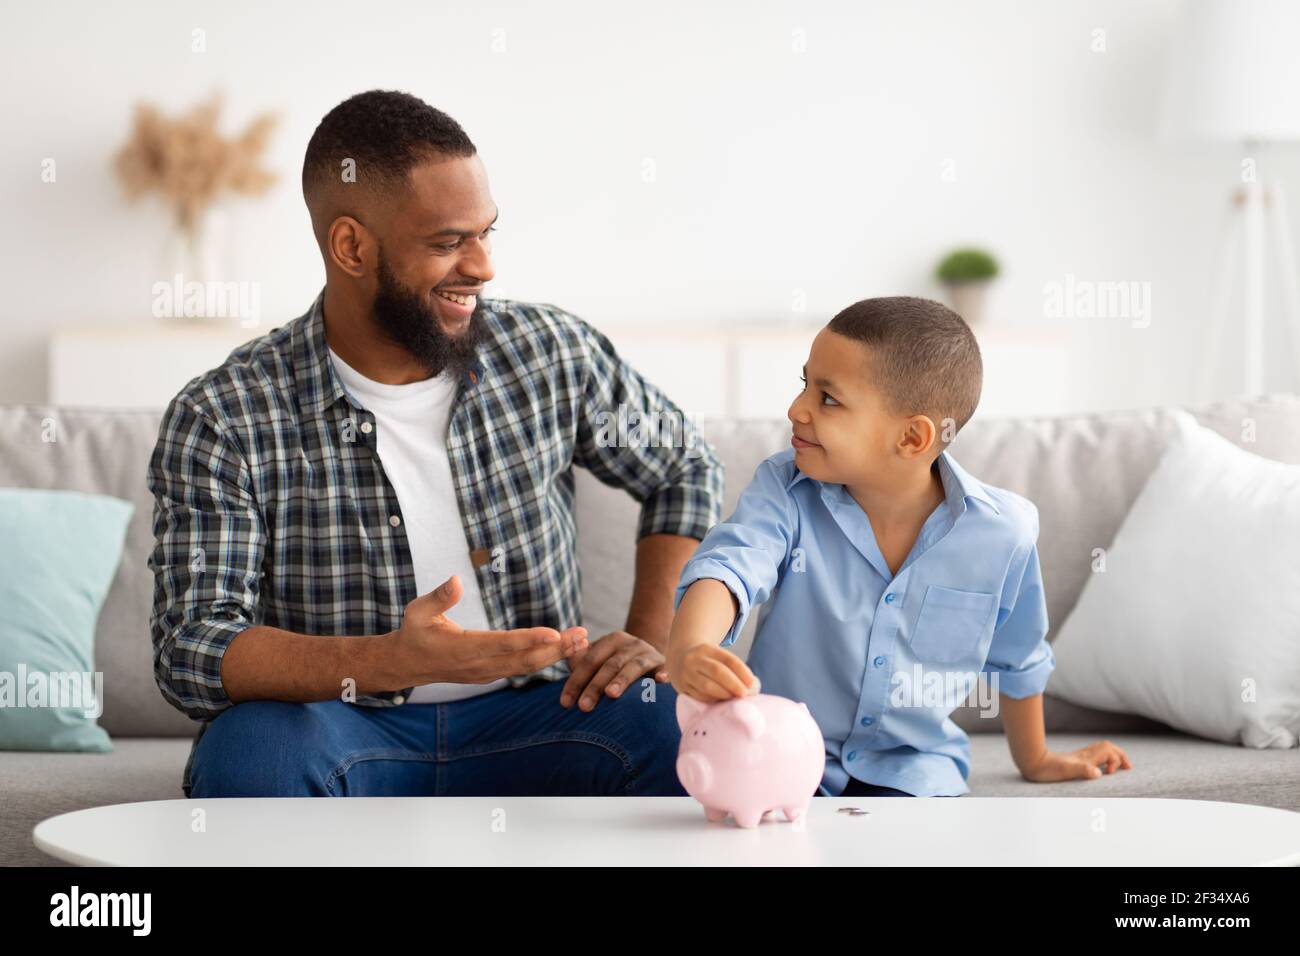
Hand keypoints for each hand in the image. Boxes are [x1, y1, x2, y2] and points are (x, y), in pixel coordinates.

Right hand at [387, 576, 587, 684]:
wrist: (407, 664)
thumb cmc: (414, 632)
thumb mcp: (418, 611)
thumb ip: (439, 597)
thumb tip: (456, 580)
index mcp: (463, 649)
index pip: (503, 644)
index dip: (531, 639)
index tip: (556, 634)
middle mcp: (479, 665)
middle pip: (524, 660)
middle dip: (556, 649)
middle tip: (583, 636)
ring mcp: (486, 673)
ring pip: (526, 667)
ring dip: (556, 655)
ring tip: (582, 642)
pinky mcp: (490, 674)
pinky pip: (521, 669)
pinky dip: (544, 660)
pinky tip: (563, 650)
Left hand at [559, 631, 664, 710]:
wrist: (652, 660)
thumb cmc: (618, 665)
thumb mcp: (599, 659)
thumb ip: (579, 660)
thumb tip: (563, 659)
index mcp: (612, 641)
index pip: (590, 659)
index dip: (576, 680)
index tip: (565, 703)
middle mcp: (631, 644)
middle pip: (610, 664)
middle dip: (595, 685)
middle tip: (584, 706)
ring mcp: (650, 654)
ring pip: (634, 666)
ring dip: (622, 679)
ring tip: (611, 694)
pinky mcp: (665, 665)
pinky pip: (665, 669)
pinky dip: (663, 673)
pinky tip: (661, 681)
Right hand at [669, 643, 757, 701]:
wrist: (678, 659)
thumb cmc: (706, 661)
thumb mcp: (716, 656)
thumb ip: (732, 668)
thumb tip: (752, 686)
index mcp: (707, 649)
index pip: (728, 659)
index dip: (742, 671)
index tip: (752, 683)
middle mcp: (694, 660)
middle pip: (717, 671)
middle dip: (734, 684)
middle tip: (745, 694)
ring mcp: (686, 674)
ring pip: (707, 686)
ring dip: (724, 694)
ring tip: (734, 699)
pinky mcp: (682, 688)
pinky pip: (700, 696)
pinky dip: (713, 700)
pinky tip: (722, 702)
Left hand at [1020, 740, 1132, 782]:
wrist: (1033, 763)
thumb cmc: (1048, 768)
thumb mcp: (1066, 771)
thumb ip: (1083, 770)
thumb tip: (1098, 774)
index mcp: (1086, 757)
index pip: (1108, 750)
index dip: (1115, 760)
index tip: (1109, 773)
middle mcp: (1084, 755)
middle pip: (1108, 747)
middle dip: (1120, 755)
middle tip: (1128, 767)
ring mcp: (1080, 757)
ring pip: (1101, 749)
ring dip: (1113, 755)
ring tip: (1119, 766)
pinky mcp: (1075, 760)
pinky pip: (1094, 755)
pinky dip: (1104, 758)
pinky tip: (1102, 767)